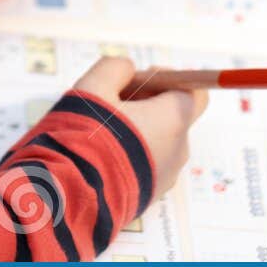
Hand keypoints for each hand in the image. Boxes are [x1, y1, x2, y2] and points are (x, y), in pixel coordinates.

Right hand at [73, 56, 208, 206]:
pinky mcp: (150, 196)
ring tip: (99, 131)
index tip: (141, 79)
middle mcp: (178, 149)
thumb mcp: (93, 88)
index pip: (196, 92)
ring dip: (136, 130)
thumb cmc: (85, 137)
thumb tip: (127, 69)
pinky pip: (148, 165)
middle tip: (110, 101)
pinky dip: (131, 154)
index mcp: (173, 120)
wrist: (71, 198)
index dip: (170, 80)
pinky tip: (100, 154)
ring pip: (158, 141)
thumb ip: (114, 68)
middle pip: (173, 116)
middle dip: (146, 103)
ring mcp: (166, 177)